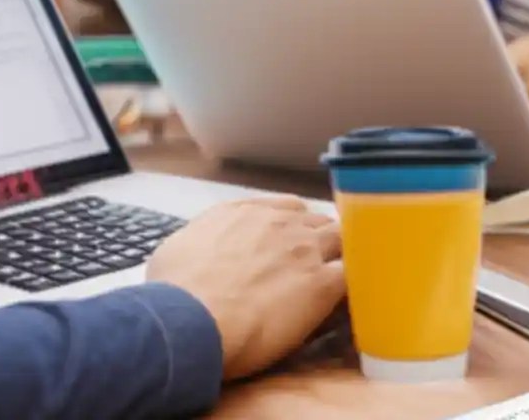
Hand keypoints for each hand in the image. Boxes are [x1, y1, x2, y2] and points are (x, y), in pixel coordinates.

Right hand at [146, 197, 344, 380]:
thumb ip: (201, 241)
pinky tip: (349, 299)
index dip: (295, 227)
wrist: (191, 320)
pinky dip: (354, 284)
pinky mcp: (323, 282)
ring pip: (343, 239)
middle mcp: (278, 224)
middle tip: (318, 267)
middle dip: (322, 241)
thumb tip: (202, 252)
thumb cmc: (173, 294)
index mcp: (242, 213)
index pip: (288, 208)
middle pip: (320, 222)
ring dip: (343, 257)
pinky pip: (353, 273)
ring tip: (339, 281)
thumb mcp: (175, 250)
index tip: (293, 245)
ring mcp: (304, 250)